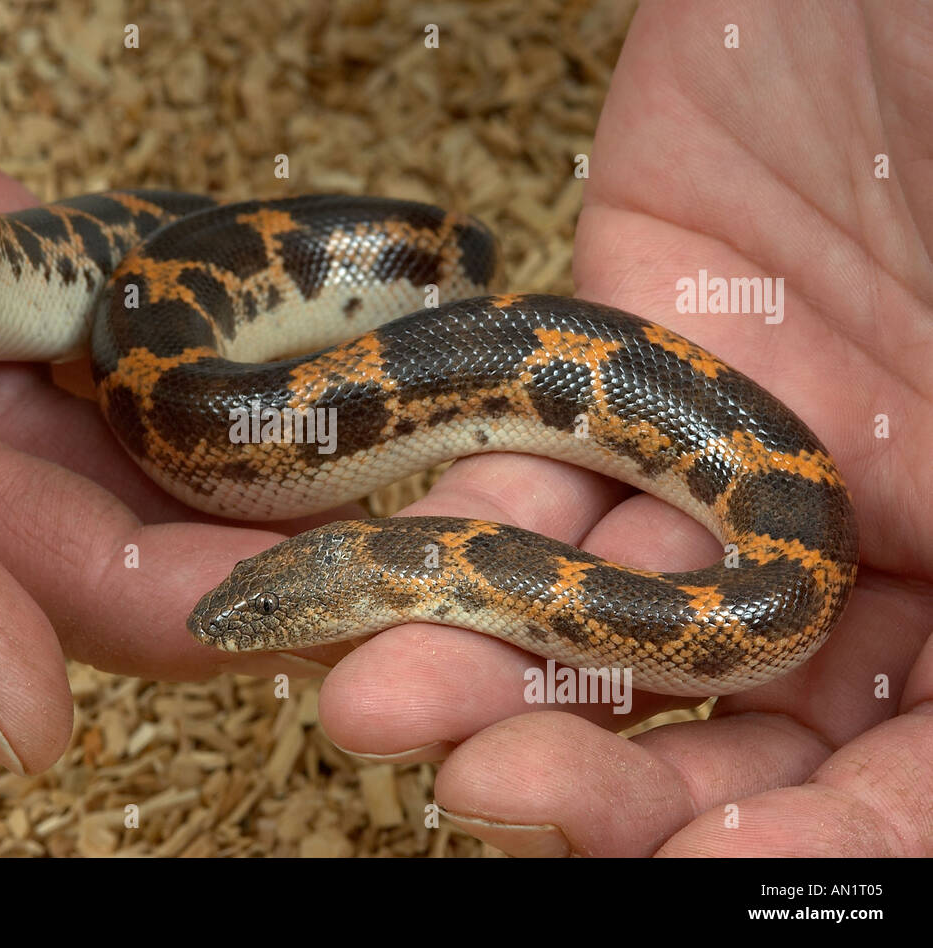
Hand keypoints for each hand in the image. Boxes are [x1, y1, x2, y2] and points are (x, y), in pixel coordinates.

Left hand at [312, 0, 932, 854]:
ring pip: (601, 611)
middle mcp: (848, 526)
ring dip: (495, 676)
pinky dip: (466, 538)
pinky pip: (522, 472)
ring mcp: (719, 449)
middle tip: (495, 795)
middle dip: (616, 776)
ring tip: (384, 710)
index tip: (720, 860)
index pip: (904, 763)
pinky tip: (396, 586)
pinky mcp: (606, 363)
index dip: (820, 835)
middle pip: (728, 710)